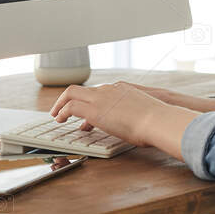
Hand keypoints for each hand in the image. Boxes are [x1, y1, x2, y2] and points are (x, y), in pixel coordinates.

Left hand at [48, 81, 195, 154]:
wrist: (158, 119)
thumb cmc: (157, 120)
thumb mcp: (144, 112)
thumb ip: (134, 114)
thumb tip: (136, 125)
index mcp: (120, 88)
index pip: (97, 91)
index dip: (88, 102)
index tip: (84, 113)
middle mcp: (108, 89)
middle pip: (80, 88)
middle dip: (67, 98)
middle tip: (60, 109)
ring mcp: (100, 98)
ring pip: (71, 93)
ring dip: (61, 104)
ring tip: (56, 116)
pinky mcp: (94, 110)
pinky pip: (71, 107)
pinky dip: (62, 112)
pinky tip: (60, 120)